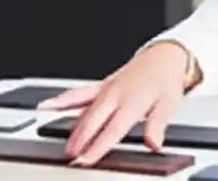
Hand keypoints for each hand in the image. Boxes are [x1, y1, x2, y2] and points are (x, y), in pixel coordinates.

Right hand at [38, 41, 193, 166]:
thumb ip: (158, 125)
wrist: (161, 57)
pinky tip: (48, 106)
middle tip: (72, 158)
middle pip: (93, 121)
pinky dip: (62, 100)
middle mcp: (115, 95)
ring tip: (65, 146)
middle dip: (81, 141)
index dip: (98, 146)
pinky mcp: (100, 86)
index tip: (86, 159)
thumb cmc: (164, 82)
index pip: (112, 129)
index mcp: (132, 102)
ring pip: (83, 110)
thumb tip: (154, 143)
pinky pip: (79, 93)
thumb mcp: (169, 104)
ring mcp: (105, 90)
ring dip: (72, 128)